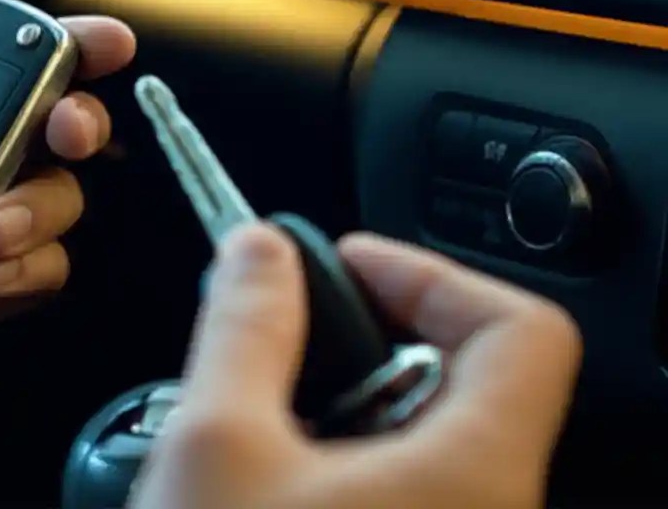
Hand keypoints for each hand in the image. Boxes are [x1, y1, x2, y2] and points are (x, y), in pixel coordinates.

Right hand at [129, 226, 581, 508]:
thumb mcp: (216, 442)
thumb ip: (245, 328)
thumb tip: (259, 254)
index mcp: (474, 474)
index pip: (522, 331)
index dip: (431, 275)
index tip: (347, 267)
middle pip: (471, 385)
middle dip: (369, 345)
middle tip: (286, 342)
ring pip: (431, 448)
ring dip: (346, 411)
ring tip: (260, 426)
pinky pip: (408, 498)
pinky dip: (344, 468)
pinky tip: (270, 485)